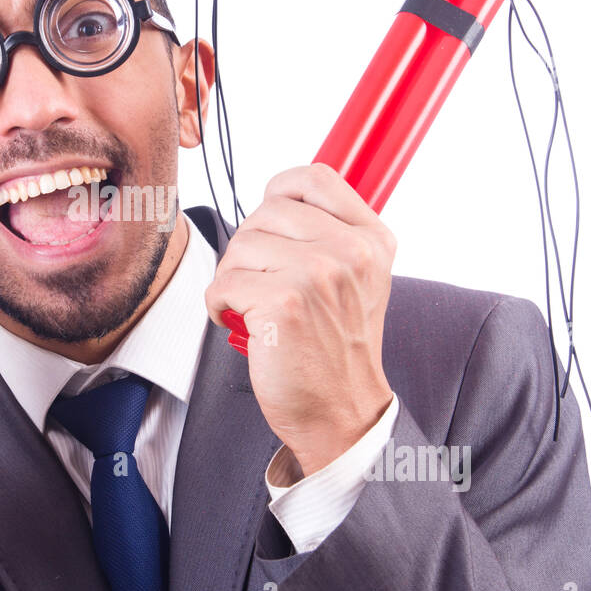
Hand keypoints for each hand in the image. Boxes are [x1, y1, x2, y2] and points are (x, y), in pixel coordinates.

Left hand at [206, 164, 395, 476]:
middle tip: (258, 282)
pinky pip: (222, 282)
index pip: (315, 177)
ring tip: (252, 306)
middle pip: (266, 211)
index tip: (270, 224)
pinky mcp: (284, 303)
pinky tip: (240, 323)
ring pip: (240, 245)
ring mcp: (318, 275)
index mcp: (371, 239)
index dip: (279, 192)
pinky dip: (219, 304)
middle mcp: (351, 251)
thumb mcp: (356, 280)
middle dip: (248, 247)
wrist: (341, 413)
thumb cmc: (335, 349)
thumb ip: (330, 235)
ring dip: (232, 278)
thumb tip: (277, 200)